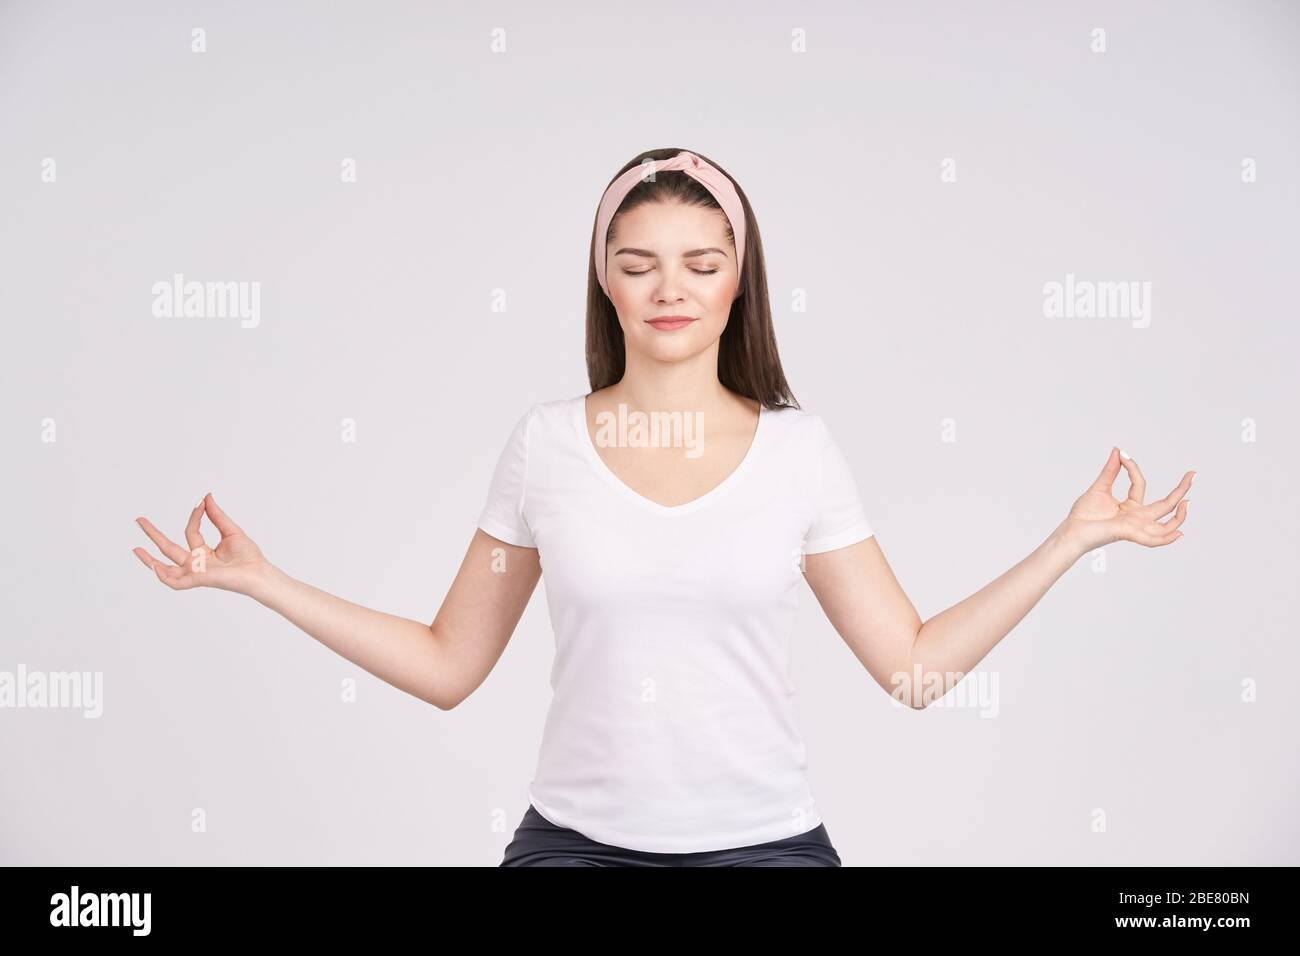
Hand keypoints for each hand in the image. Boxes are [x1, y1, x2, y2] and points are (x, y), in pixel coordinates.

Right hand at [132, 492, 269, 593]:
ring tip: (135, 548)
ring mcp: (195, 572)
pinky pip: (175, 582)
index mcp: (204, 552)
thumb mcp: (230, 531)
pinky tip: (154, 565)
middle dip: (153, 535)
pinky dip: (163, 576)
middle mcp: (196, 563)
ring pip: (166, 568)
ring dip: (149, 560)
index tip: (200, 503)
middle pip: (169, 549)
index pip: (190, 532)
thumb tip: (206, 497)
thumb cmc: (249, 557)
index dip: (194, 516)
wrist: (259, 572)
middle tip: (139, 520)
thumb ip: (217, 516)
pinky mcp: (197, 579)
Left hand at [1058, 448, 1192, 553]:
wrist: (1071, 530)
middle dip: (1181, 490)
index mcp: (1130, 507)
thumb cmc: (1083, 515)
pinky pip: (1152, 540)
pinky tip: (1179, 532)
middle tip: (1193, 474)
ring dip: (1179, 516)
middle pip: (1165, 505)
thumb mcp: (1100, 488)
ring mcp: (1135, 526)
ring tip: (1187, 500)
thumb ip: (1110, 471)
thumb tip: (1118, 451)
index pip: (1140, 485)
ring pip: (1165, 525)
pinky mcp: (1129, 533)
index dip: (1133, 468)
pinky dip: (1166, 538)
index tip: (1124, 455)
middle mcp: (1136, 518)